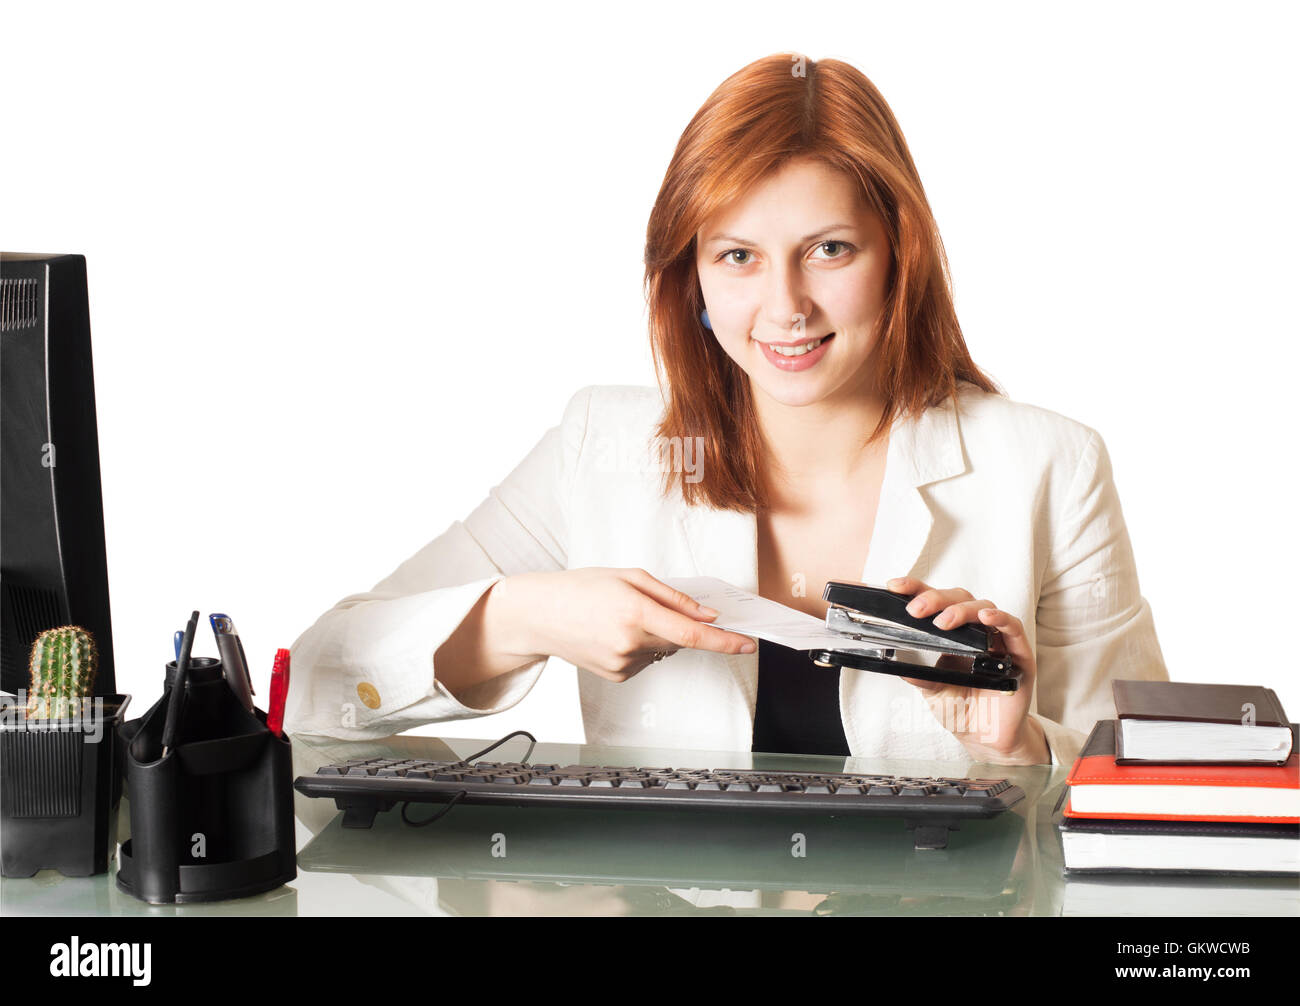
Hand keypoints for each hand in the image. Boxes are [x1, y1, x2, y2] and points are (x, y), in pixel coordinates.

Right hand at [493, 567, 755, 682]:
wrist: (540, 615)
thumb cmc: (581, 588)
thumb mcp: (629, 576)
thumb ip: (673, 596)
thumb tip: (706, 616)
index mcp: (635, 611)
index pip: (691, 633)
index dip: (724, 641)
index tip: (748, 644)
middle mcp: (630, 641)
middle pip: (679, 640)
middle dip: (679, 626)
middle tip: (647, 607)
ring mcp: (622, 663)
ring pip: (662, 650)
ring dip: (655, 635)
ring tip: (619, 619)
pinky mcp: (617, 676)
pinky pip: (646, 660)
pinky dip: (640, 647)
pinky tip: (614, 634)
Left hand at [885, 576, 1048, 764]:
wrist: (985, 738)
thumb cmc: (960, 709)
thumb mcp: (933, 691)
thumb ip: (920, 675)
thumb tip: (899, 662)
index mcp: (951, 634)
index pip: (935, 602)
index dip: (916, 590)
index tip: (895, 586)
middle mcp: (974, 631)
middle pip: (958, 598)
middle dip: (935, 599)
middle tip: (916, 610)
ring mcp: (997, 640)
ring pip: (982, 607)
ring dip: (961, 610)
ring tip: (943, 621)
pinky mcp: (1019, 653)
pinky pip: (1013, 627)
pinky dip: (1000, 618)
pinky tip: (986, 618)